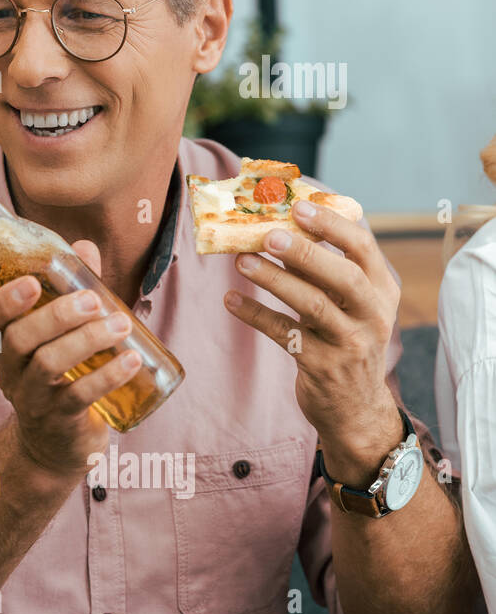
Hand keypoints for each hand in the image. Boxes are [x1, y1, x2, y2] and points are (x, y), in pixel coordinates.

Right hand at [0, 242, 139, 478]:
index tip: (33, 282)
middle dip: (57, 315)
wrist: (54, 444)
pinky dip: (106, 376)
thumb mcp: (58, 333)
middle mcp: (7, 371)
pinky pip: (78, 396)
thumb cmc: (57, 376)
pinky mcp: (58, 420)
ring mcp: (31, 398)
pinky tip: (130, 360)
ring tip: (121, 325)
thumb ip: (70, 290)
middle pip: (20, 339)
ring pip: (48, 365)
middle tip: (94, 300)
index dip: (7, 299)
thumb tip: (84, 248)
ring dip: (86, 340)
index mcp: (1, 344)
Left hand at [224, 200, 402, 478]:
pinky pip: (284, 334)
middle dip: (305, 252)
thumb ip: (327, 269)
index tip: (298, 205)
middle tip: (267, 233)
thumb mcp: (350, 304)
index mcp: (381, 290)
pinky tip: (230, 299)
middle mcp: (373, 315)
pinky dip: (255, 315)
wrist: (355, 408)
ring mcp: (350, 343)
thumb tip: (280, 222)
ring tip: (241, 261)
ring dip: (274, 280)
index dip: (332, 224)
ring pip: (313, 305)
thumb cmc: (344, 339)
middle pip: (344, 276)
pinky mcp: (322, 366)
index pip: (364, 248)